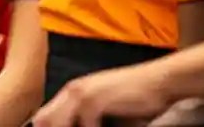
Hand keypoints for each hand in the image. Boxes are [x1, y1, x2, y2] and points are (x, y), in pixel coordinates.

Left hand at [31, 64, 170, 126]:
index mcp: (72, 92)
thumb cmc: (136, 99)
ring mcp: (82, 93)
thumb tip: (78, 126)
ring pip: (58, 123)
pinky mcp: (95, 99)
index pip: (43, 117)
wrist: (159, 81)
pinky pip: (84, 124)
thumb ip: (86, 119)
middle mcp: (72, 90)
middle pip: (44, 120)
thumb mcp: (105, 108)